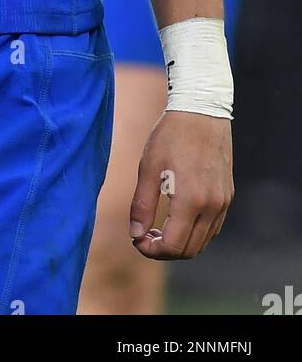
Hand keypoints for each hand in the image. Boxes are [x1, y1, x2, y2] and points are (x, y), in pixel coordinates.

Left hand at [130, 109, 232, 258]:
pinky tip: (177, 218)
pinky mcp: (227, 195)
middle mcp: (212, 206)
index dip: (151, 251)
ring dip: (180, 243)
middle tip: (144, 236)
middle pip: (189, 249)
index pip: (173, 245)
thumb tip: (135, 234)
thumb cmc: (171, 135)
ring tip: (158, 229)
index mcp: (190, 201)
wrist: (201, 110)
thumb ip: (141, 205)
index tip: (136, 240)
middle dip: (164, 250)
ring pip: (203, 241)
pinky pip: (212, 227)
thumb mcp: (149, 168)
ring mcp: (223, 202)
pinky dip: (195, 232)